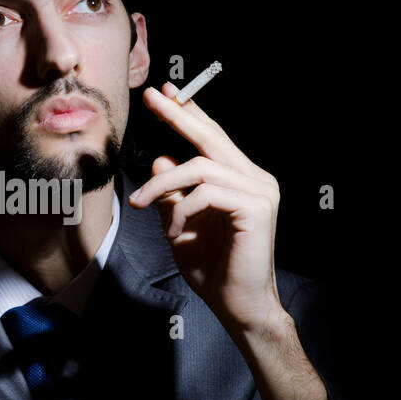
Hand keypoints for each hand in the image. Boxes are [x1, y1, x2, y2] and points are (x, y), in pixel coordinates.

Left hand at [128, 83, 284, 333]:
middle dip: (179, 115)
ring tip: (140, 204)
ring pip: (201, 167)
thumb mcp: (181, 225)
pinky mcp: (257, 208)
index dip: (190, 114)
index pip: (213, 138)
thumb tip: (162, 159)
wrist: (238, 306)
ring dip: (162, 186)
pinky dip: (181, 209)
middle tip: (153, 97)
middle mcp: (256, 179)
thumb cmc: (213, 269)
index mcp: (242, 180)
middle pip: (212, 138)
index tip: (166, 93)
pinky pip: (207, 193)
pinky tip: (174, 231)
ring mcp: (260, 191)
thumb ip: (173, 194)